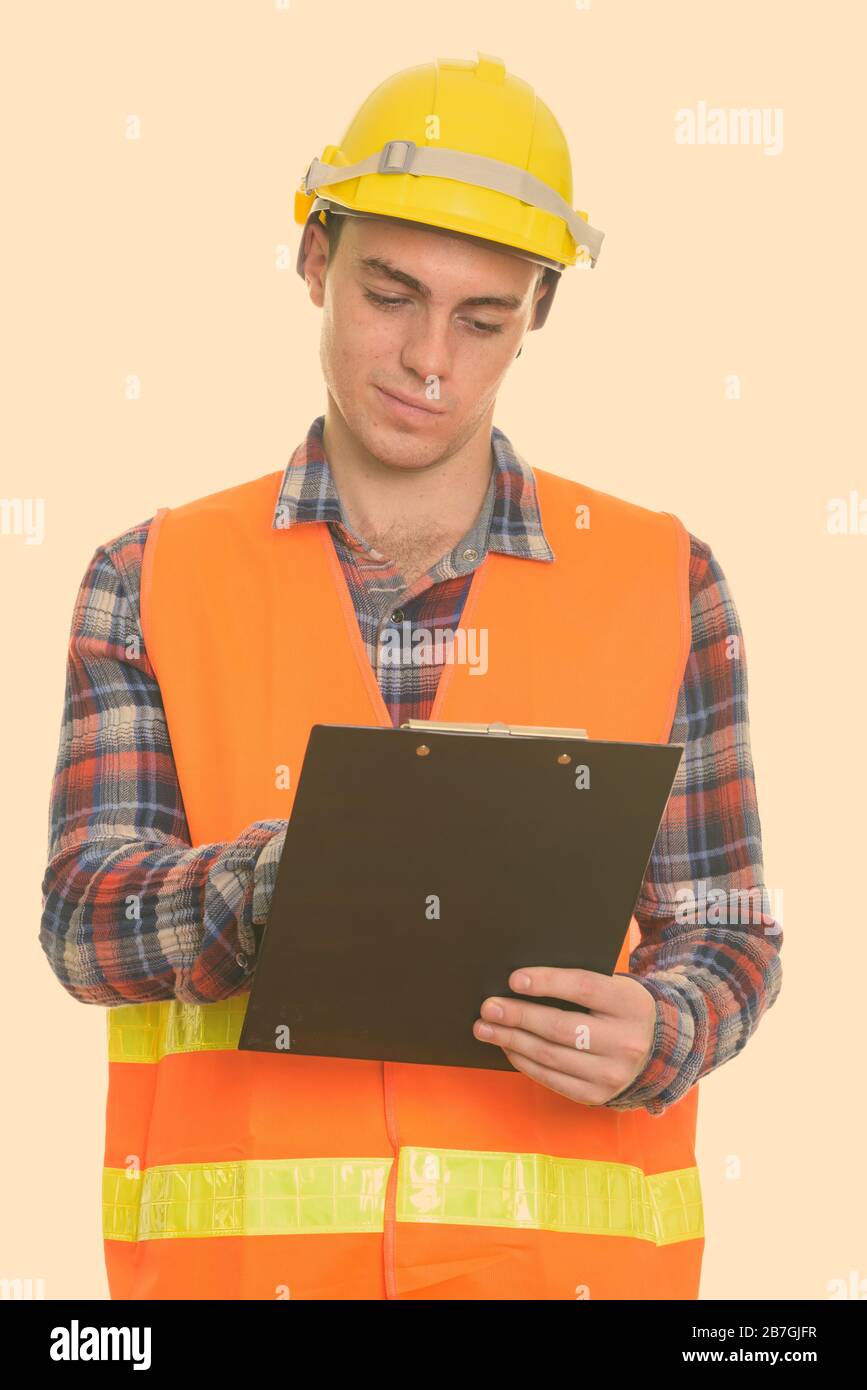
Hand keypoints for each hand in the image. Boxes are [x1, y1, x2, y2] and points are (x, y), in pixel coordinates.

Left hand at [473, 967, 656, 1105]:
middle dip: (518, 1016)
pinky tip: (508, 1048)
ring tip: (486, 1028)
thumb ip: (579, 984)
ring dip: (512, 1040)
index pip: (583, 988)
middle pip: (560, 1027)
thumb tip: (522, 982)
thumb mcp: (615, 987)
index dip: (547, 983)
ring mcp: (612, 1073)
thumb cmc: (621, 1009)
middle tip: (488, 1007)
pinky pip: (552, 1079)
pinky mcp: (597, 1095)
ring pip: (550, 1055)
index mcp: (630, 1004)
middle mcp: (624, 1041)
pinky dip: (524, 1062)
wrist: (658, 1050)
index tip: (514, 979)